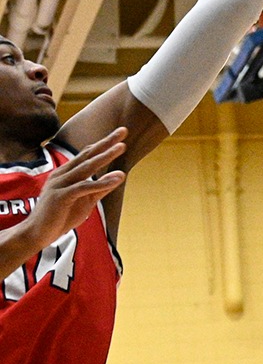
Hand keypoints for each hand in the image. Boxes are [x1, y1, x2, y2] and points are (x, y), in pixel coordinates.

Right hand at [18, 129, 125, 249]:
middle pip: (87, 155)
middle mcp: (62, 175)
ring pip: (86, 168)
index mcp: (66, 173)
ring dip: (105, 156)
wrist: (38, 233)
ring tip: (122, 147)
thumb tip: (118, 176)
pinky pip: (84, 187)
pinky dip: (101, 182)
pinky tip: (118, 178)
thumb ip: (101, 188)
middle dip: (106, 143)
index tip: (120, 134)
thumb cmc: (61, 216)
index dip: (103, 144)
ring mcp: (60, 184)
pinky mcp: (60, 197)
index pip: (87, 154)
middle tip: (123, 130)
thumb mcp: (86, 200)